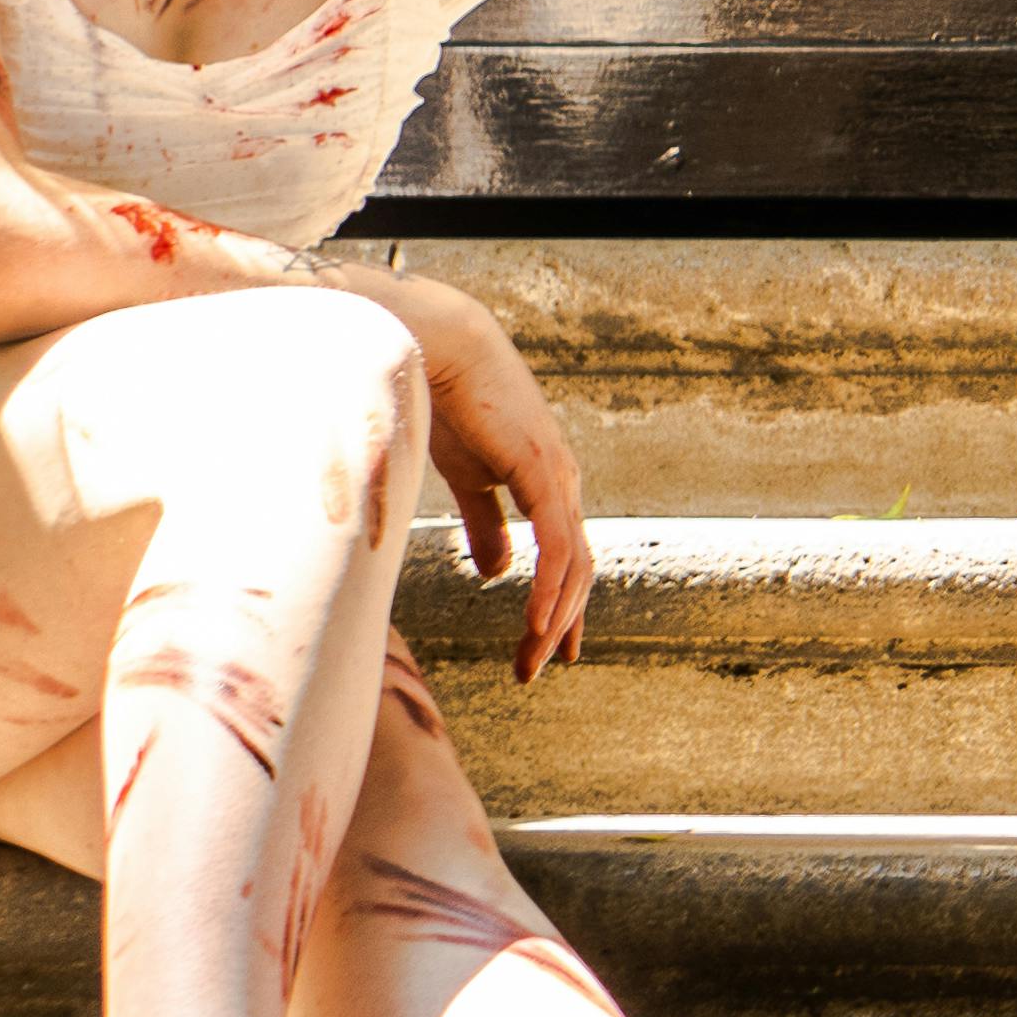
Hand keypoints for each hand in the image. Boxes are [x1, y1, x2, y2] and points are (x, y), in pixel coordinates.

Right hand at [355, 270, 597, 682]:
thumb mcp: (469, 477)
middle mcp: (563, 484)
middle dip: (560, 625)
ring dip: (555, 619)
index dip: (560, 606)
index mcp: (547, 485)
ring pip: (573, 567)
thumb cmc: (449, 403)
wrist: (438, 347)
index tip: (547, 648)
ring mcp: (557, 477)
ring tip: (535, 661)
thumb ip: (486, 522)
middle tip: (536, 669)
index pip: (567, 558)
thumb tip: (498, 571)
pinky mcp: (540, 471)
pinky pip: (556, 545)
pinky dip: (550, 590)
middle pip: (577, 571)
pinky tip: (538, 624)